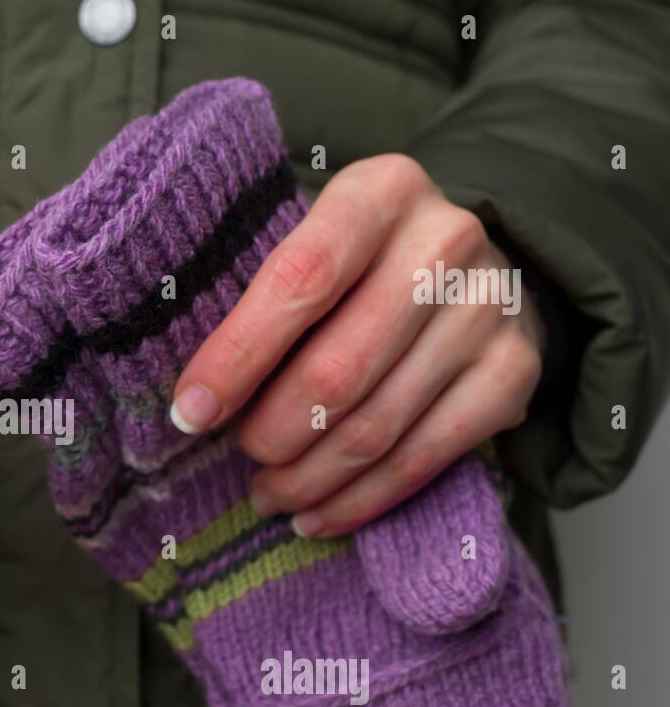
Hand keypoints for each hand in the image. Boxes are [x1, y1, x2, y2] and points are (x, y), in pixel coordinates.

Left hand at [170, 154, 544, 537]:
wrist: (475, 271)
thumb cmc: (360, 266)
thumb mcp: (314, 245)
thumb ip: (261, 301)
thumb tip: (194, 401)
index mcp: (381, 191)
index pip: (300, 278)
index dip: (237, 356)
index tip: (190, 413)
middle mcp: (445, 240)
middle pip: (337, 369)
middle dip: (271, 431)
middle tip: (240, 452)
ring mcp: (490, 307)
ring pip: (375, 426)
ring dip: (306, 477)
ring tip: (266, 494)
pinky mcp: (515, 372)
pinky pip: (423, 459)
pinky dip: (360, 500)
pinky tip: (316, 515)